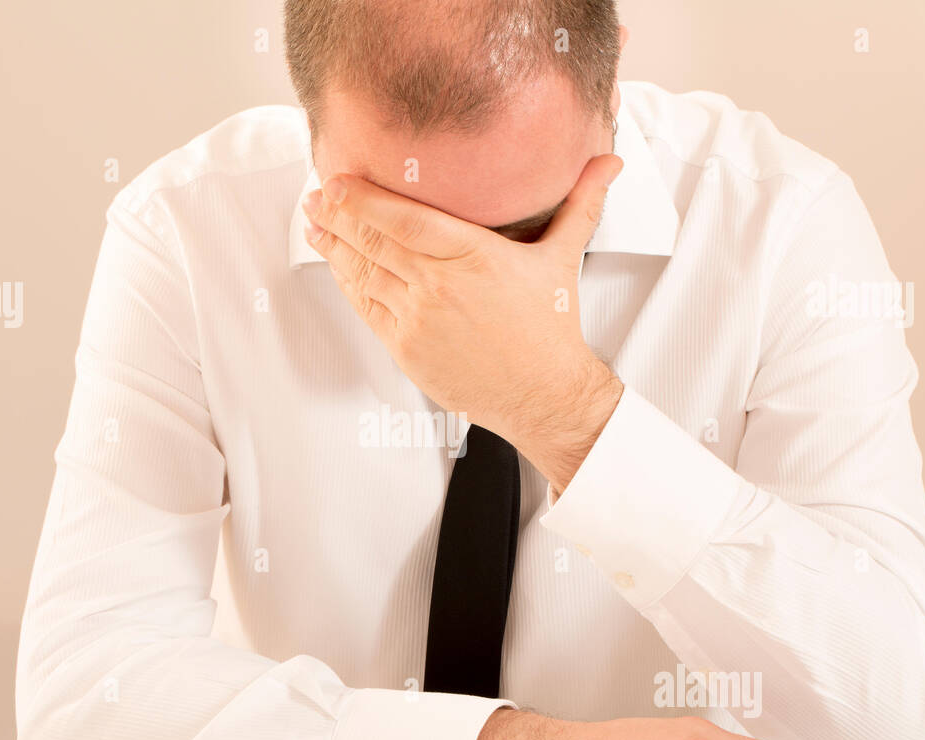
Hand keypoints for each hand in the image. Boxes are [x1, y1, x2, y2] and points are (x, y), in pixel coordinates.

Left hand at [302, 156, 625, 491]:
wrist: (544, 394)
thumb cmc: (551, 328)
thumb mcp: (564, 257)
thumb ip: (581, 203)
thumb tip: (609, 161)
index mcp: (472, 255)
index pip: (402, 219)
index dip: (361, 199)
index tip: (337, 180)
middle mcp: (439, 285)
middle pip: (373, 241)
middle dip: (338, 216)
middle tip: (316, 195)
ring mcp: (418, 319)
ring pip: (363, 273)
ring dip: (334, 247)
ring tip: (315, 222)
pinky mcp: (407, 348)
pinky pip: (366, 307)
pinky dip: (346, 282)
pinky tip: (335, 263)